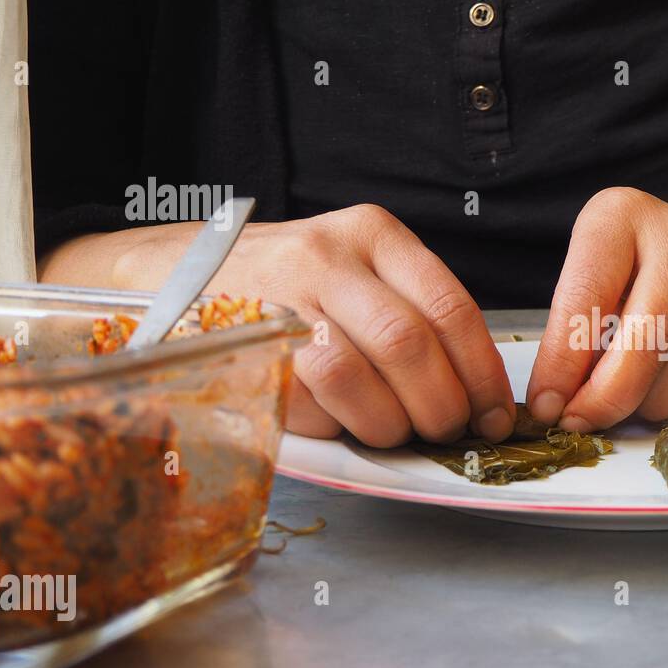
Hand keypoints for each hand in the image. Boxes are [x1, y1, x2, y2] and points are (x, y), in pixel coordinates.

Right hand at [107, 205, 514, 446]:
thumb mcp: (356, 272)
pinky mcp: (242, 345)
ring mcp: (278, 298)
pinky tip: (343, 421)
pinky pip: (309, 399)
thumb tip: (477, 391)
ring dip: (392, 423)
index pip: (451, 306)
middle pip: (411, 344)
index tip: (497, 414)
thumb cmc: (286, 287)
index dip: (482, 372)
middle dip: (443, 406)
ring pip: (360, 375)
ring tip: (395, 431)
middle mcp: (326, 256)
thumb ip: (412, 314)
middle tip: (449, 432)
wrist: (170, 277)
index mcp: (372, 234)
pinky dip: (339, 425)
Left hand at [526, 188, 667, 431]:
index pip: (587, 299)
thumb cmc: (636, 266)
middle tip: (586, 420)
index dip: (564, 362)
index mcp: (620, 217)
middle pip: (649, 335)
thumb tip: (557, 402)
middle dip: (611, 394)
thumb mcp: (590, 274)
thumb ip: (571, 330)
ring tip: (632, 406)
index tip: (550, 405)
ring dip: (657, 400)